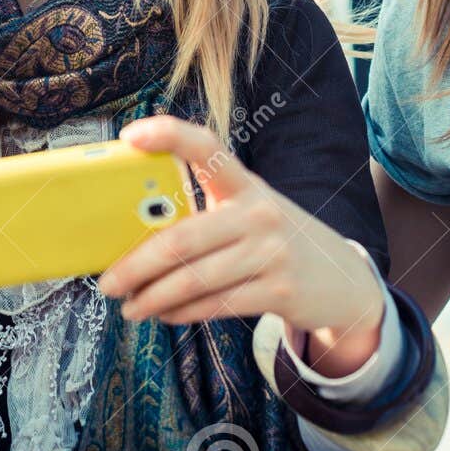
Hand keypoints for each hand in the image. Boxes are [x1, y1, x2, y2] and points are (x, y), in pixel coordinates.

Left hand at [98, 115, 384, 374]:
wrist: (342, 280)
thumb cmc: (274, 241)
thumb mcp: (249, 213)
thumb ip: (204, 215)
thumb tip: (133, 239)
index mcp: (245, 183)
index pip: (206, 146)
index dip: (168, 135)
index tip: (129, 136)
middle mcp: (259, 212)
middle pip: (182, 238)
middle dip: (136, 265)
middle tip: (107, 281)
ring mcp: (272, 252)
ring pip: (194, 279)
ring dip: (153, 298)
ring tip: (129, 306)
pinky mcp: (280, 290)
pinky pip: (215, 304)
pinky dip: (181, 313)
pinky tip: (163, 314)